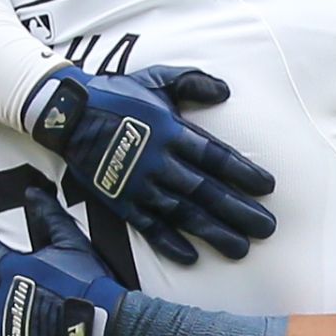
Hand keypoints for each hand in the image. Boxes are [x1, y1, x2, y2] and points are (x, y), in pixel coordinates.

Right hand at [22, 64, 275, 264]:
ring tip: (240, 248)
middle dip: (238, 211)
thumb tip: (226, 90)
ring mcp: (139, 184)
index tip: (268, 187)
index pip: (215, 155)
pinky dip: (169, 243)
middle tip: (266, 229)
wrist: (66, 114)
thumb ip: (193, 82)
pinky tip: (191, 256)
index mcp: (170, 131)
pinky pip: (148, 226)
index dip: (243, 172)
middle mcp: (158, 161)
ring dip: (213, 232)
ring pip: (183, 213)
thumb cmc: (117, 95)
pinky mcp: (120, 201)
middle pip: (206, 190)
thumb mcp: (156, 78)